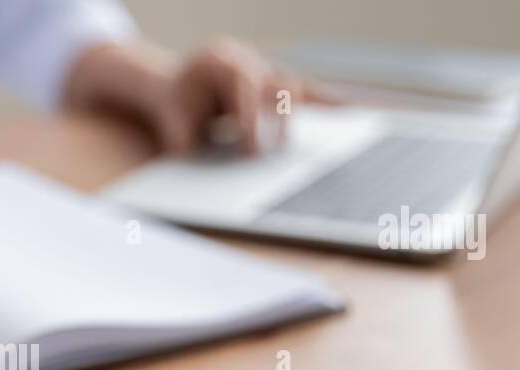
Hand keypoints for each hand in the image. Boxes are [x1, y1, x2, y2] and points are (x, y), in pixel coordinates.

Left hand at [67, 39, 319, 156]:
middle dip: (276, 123)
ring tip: (317, 132)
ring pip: (292, 87)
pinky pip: (303, 91)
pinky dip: (324, 101)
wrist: (171, 86)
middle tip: (266, 157)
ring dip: (303, 111)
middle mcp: (245, 59)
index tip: (254, 150)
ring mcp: (262, 69)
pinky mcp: (273, 84)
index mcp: (217, 60)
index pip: (244, 84)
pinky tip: (348, 111)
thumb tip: (205, 160)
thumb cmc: (174, 108)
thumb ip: (185, 139)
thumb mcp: (172, 123)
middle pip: (276, 85)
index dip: (251, 118)